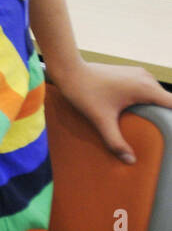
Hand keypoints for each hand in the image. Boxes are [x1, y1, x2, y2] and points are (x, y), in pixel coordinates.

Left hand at [53, 60, 171, 162]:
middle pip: (167, 101)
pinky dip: (147, 100)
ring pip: (157, 94)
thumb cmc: (84, 93)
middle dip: (166, 116)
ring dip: (156, 108)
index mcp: (146, 88)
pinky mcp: (131, 73)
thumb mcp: (101, 120)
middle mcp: (147, 78)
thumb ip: (116, 141)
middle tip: (163, 135)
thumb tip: (130, 160)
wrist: (69, 70)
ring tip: (152, 125)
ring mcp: (139, 73)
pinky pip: (147, 88)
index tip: (171, 133)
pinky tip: (139, 113)